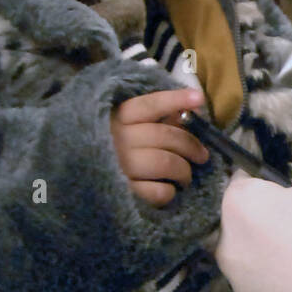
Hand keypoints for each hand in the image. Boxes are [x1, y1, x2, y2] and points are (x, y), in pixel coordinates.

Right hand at [111, 88, 209, 207]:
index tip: (199, 98)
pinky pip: (157, 192)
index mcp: (119, 116)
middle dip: (191, 146)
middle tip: (202, 155)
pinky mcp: (123, 193)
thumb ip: (162, 116)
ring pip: (165, 163)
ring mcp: (118, 166)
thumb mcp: (136, 124)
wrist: (89, 181)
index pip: (150, 104)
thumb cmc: (123, 147)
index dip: (175, 100)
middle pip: (164, 136)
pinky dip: (169, 192)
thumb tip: (194, 109)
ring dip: (183, 171)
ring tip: (186, 175)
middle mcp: (117, 139)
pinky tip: (168, 189)